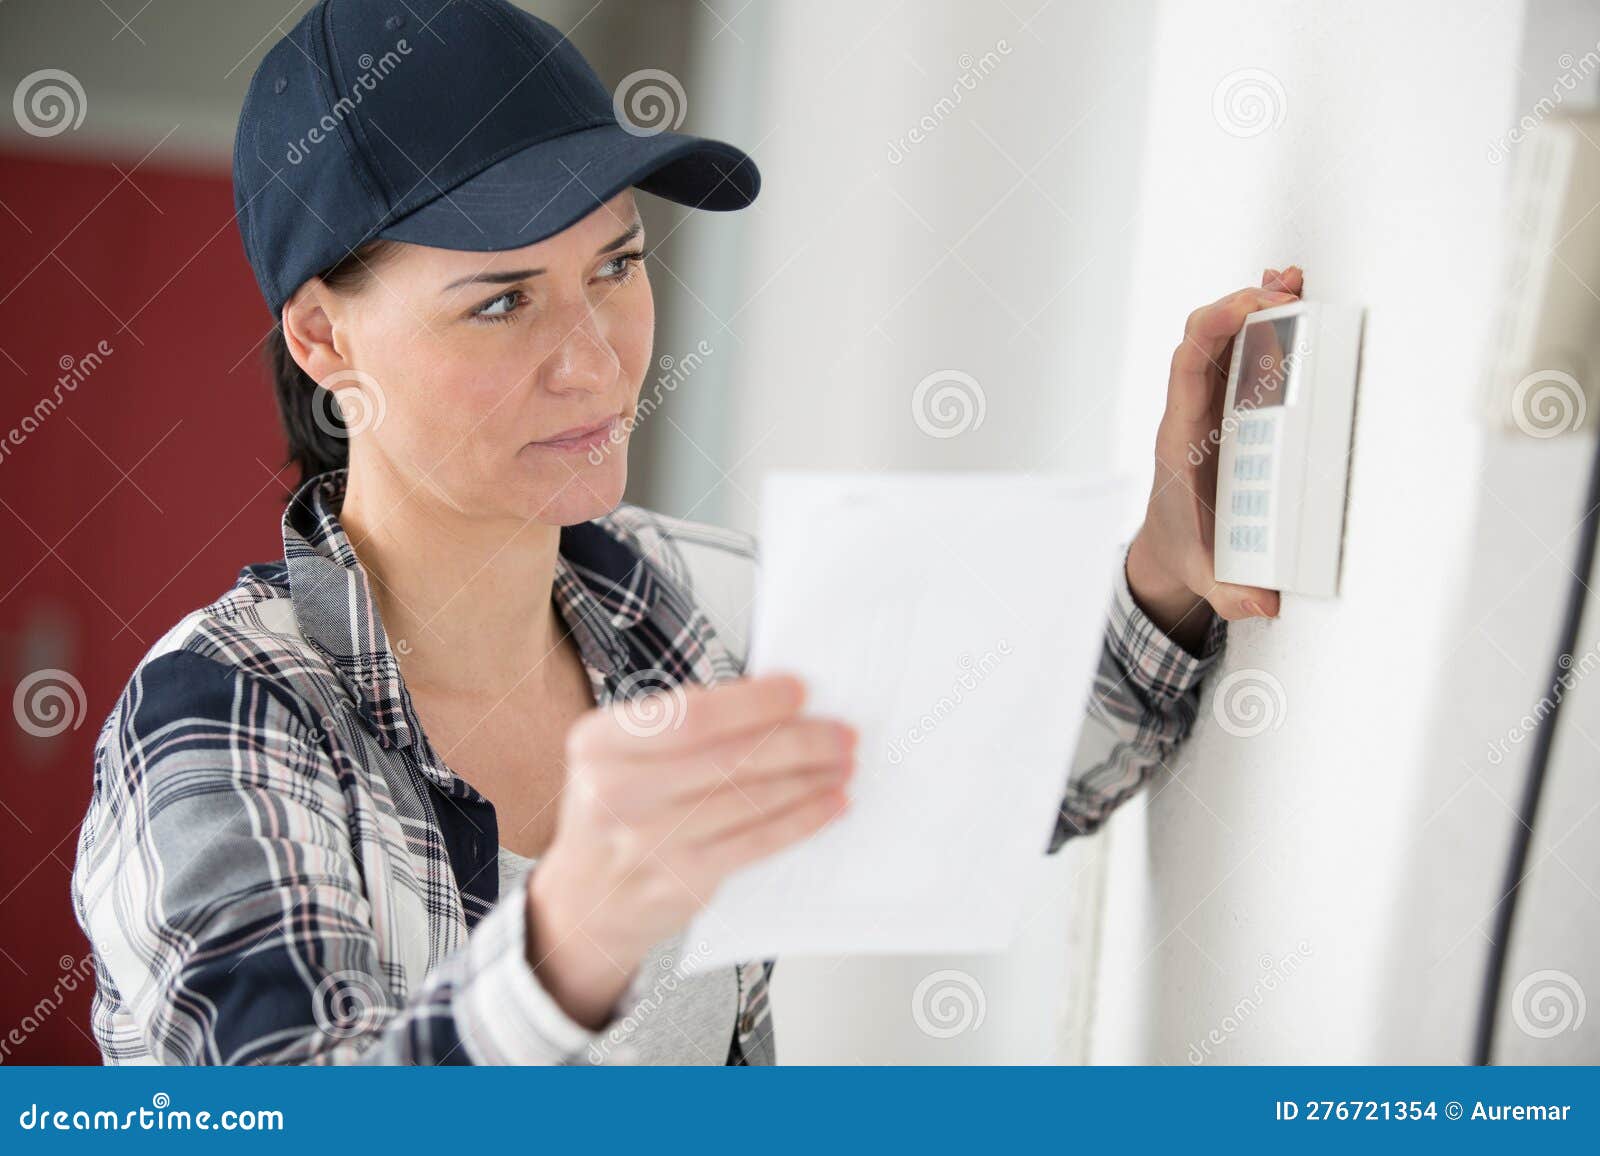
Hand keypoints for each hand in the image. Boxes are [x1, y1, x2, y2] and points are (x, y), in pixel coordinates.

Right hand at [525, 673, 853, 1027]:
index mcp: (598, 743)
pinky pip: (757, 842)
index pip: (689, 715)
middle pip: (727, 757)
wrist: (586, 902)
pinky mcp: (681, 881)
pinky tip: (829, 804)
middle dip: (797, 741)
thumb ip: (681, 726)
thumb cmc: (619, 812)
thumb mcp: (622, 756)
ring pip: (749, 799)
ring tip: (843, 763)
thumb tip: (776, 703)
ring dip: (808, 778)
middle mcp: (614, 792)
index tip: (800, 691)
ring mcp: (647, 843)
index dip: (753, 702)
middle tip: (841, 732)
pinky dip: (802, 819)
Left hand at [1125, 266, 1303, 652]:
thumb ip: (1230, 594)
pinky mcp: (1230, 410)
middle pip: (1205, 340)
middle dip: (1243, 307)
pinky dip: (1266, 327)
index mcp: (1180, 439)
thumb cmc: (1186, 552)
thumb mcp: (1205, 577)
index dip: (1214, 329)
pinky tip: (1291, 302)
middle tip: (1288, 292)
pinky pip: (1243, 357)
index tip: (1250, 307)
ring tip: (1294, 284)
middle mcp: (1192, 413)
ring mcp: (1210, 408)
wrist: (1167, 551)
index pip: (1187, 367)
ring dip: (1257, 309)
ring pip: (1225, 341)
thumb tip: (1262, 601)